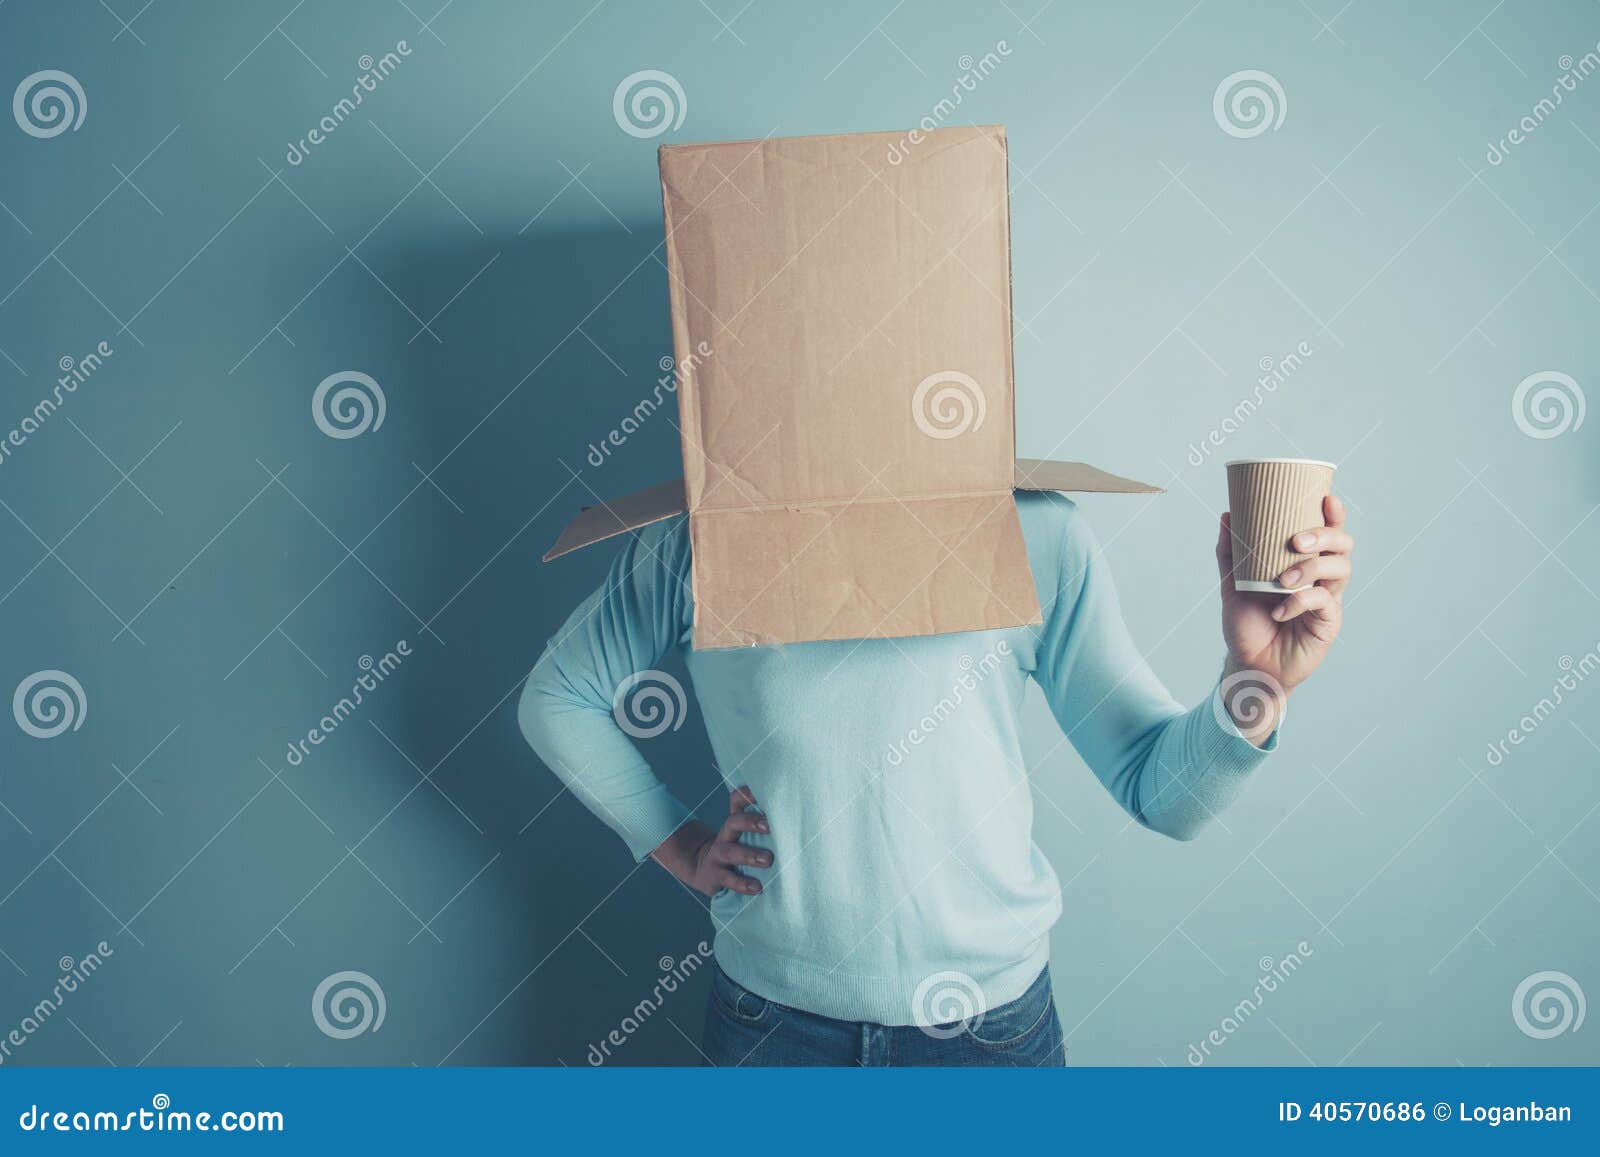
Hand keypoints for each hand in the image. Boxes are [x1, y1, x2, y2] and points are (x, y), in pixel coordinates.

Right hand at [650, 785, 771, 896]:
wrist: (703, 869)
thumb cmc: (736, 849)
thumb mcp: (744, 834)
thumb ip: (762, 826)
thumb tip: (794, 819)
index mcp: (734, 823)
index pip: (737, 801)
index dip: (747, 794)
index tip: (764, 793)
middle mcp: (726, 835)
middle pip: (733, 822)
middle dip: (750, 822)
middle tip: (769, 826)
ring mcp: (718, 855)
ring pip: (731, 852)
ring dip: (750, 855)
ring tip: (768, 860)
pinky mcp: (716, 875)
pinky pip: (729, 879)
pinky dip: (743, 884)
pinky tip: (757, 888)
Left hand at [1215, 494, 1352, 736]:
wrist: (1248, 664)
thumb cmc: (1246, 624)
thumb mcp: (1232, 584)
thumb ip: (1230, 552)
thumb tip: (1226, 514)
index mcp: (1303, 562)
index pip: (1327, 531)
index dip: (1334, 514)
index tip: (1326, 498)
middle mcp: (1321, 577)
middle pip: (1342, 545)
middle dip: (1325, 535)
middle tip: (1297, 541)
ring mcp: (1328, 598)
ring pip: (1339, 569)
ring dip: (1311, 568)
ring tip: (1283, 581)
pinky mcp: (1328, 621)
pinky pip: (1323, 601)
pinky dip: (1300, 601)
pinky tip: (1279, 610)